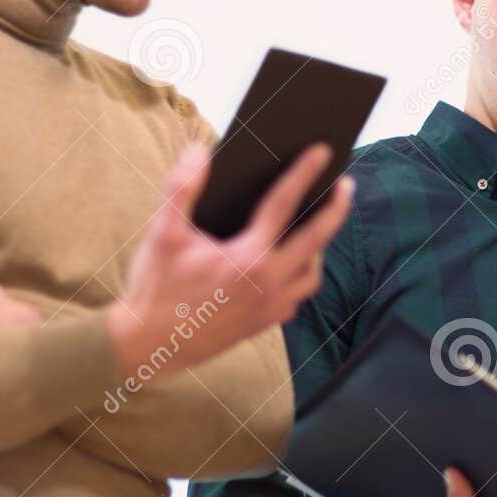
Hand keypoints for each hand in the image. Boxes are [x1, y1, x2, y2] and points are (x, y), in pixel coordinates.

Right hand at [107, 142, 352, 379]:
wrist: (150, 346)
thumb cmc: (155, 287)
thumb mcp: (163, 233)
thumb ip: (182, 187)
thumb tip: (199, 149)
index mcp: (248, 257)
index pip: (284, 205)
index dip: (304, 173)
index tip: (322, 151)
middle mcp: (269, 283)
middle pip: (316, 239)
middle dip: (336, 208)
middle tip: (346, 184)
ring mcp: (271, 307)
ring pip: (312, 272)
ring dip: (320, 246)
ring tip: (318, 222)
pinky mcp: (265, 323)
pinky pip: (297, 295)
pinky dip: (301, 274)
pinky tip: (292, 261)